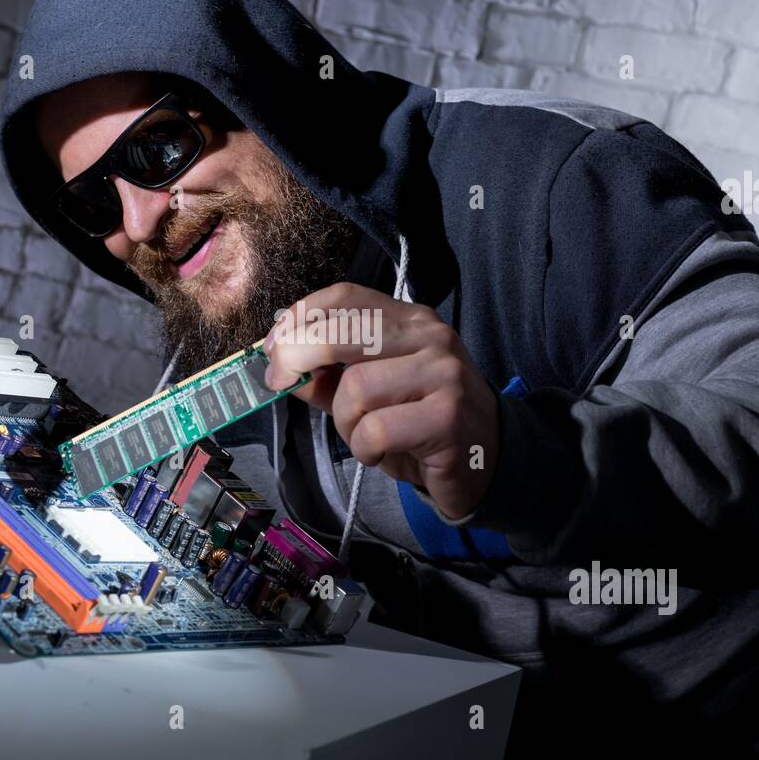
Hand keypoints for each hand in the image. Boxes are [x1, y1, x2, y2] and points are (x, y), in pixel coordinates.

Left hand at [263, 282, 499, 519]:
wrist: (487, 463)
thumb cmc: (421, 425)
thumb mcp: (369, 394)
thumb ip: (327, 376)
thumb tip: (277, 361)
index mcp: (410, 320)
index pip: (346, 296)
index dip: (299, 316)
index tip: (271, 346)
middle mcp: (431, 337)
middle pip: (344, 332)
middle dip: (297, 358)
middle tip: (278, 383)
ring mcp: (444, 373)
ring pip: (356, 388)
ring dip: (347, 424)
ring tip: (368, 437)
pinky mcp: (448, 415)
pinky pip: (375, 429)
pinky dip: (366, 449)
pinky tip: (384, 453)